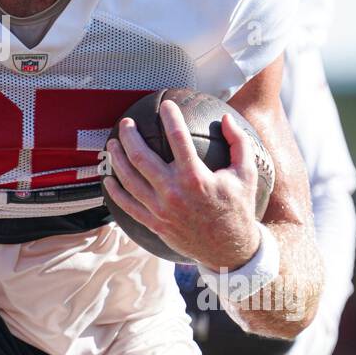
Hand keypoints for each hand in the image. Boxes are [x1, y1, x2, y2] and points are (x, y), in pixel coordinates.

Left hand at [103, 100, 260, 270]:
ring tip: (112, 144)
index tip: (166, 105)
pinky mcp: (154, 224)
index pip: (178, 137)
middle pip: (141, 156)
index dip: (170, 116)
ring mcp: (160, 210)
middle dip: (129, 135)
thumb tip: (225, 119)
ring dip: (117, 158)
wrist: (230, 250)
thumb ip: (239, 144)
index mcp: (196, 177)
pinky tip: (109, 178)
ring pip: (129, 179)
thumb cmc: (238, 208)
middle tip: (126, 123)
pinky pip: (127, 205)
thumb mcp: (246, 175)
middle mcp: (174, 192)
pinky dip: (115, 191)